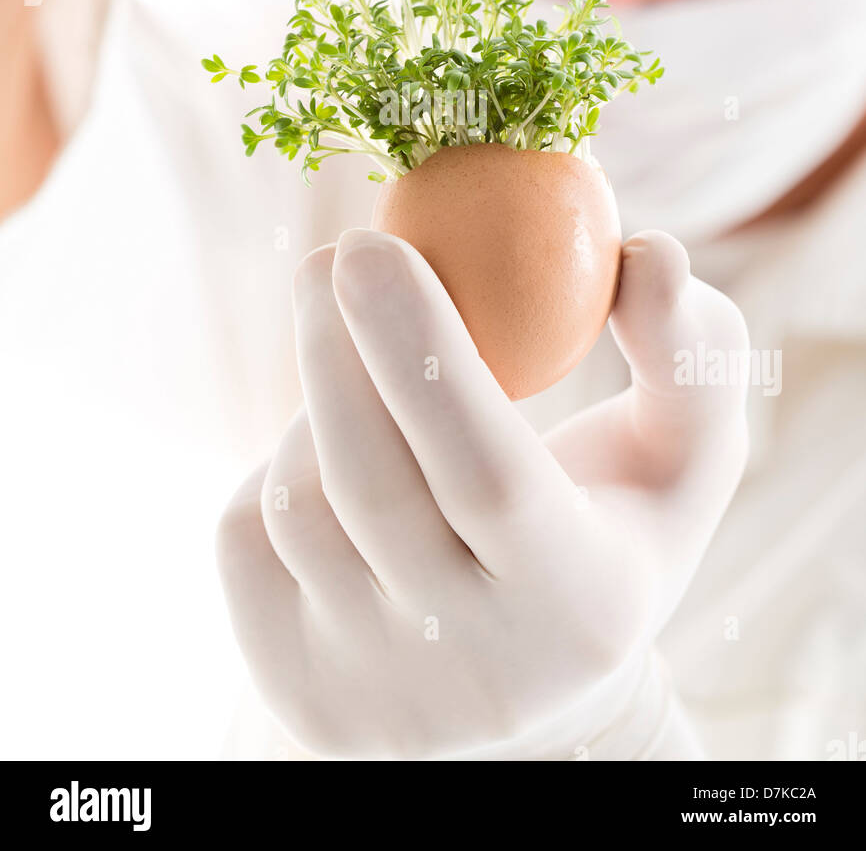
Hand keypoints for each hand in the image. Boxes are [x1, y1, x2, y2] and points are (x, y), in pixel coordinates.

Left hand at [217, 228, 748, 759]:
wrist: (536, 686)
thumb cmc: (615, 527)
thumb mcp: (687, 447)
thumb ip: (690, 348)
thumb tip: (648, 252)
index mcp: (584, 606)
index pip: (488, 473)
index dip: (419, 349)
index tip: (371, 243)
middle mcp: (478, 673)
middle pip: (372, 485)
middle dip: (333, 345)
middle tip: (334, 256)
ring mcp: (381, 702)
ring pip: (297, 506)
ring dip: (313, 402)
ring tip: (354, 367)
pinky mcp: (303, 701)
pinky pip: (243, 540)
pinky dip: (277, 465)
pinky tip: (326, 454)